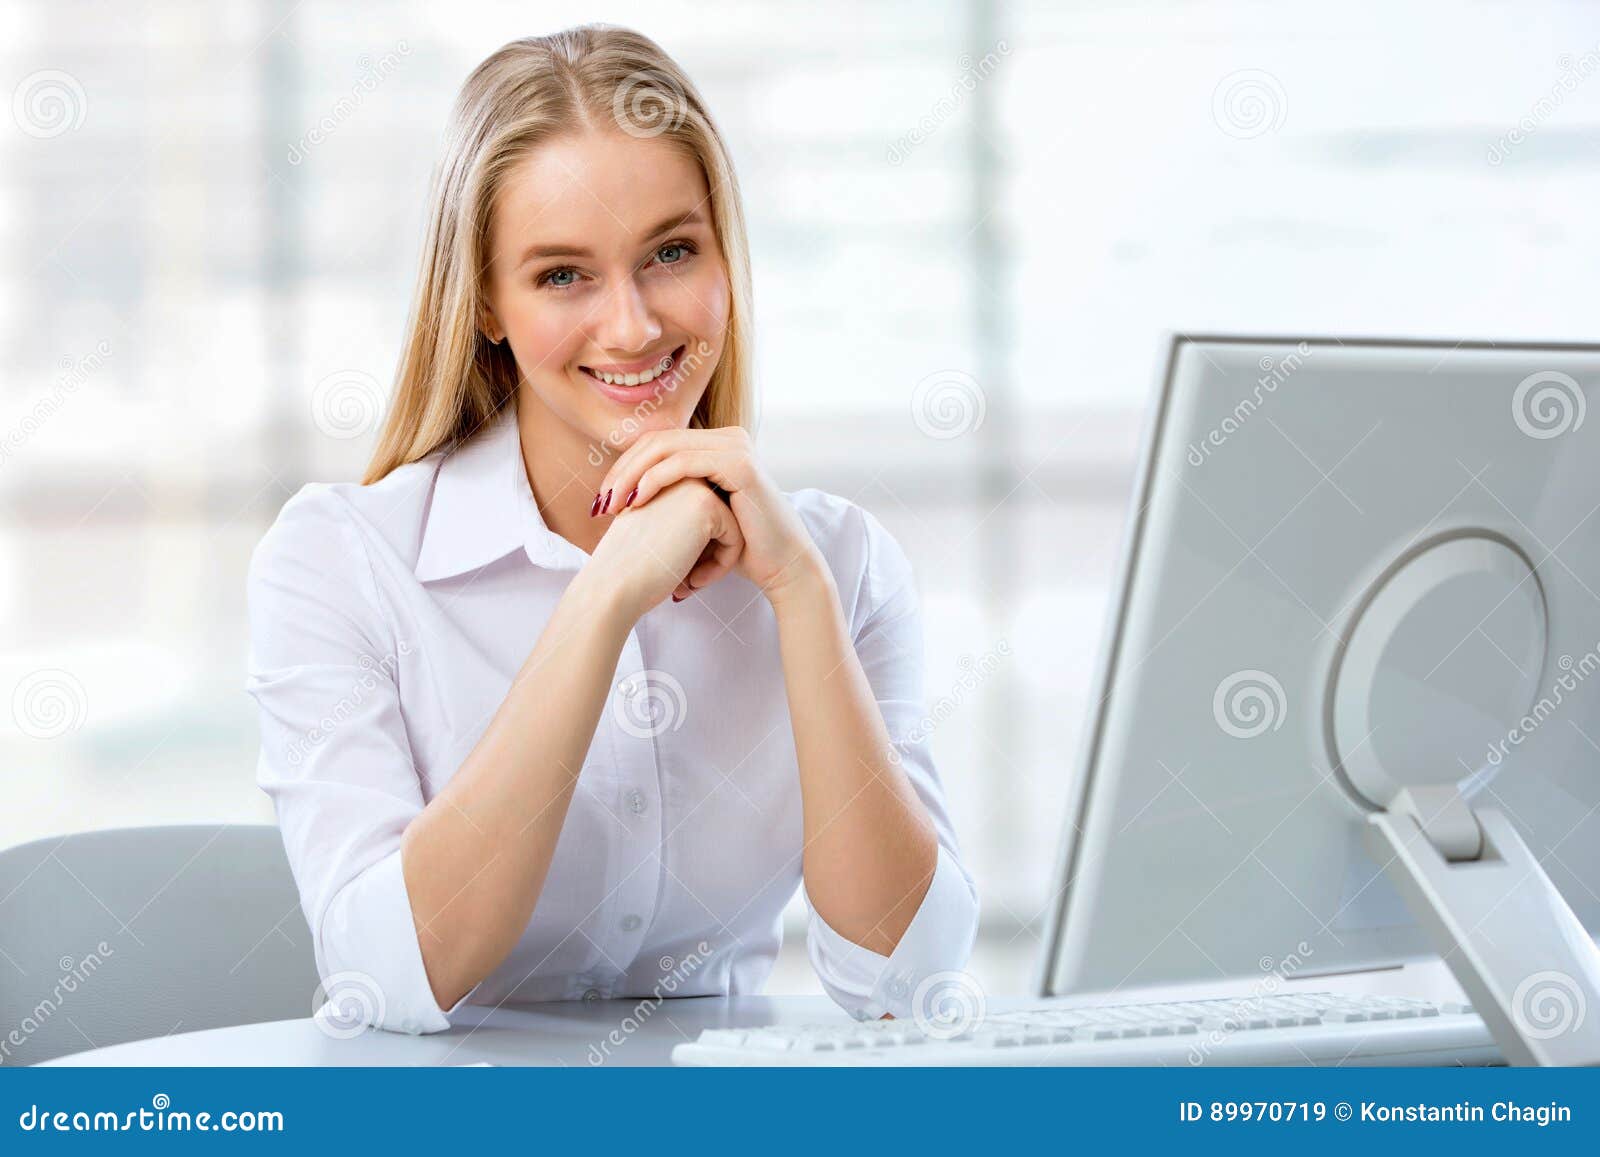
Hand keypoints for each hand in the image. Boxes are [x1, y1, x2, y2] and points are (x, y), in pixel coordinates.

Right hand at [584, 478, 743, 620]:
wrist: (612, 585)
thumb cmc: (627, 568)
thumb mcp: (650, 531)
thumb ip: (677, 520)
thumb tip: (708, 531)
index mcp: (660, 478)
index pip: (700, 515)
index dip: (693, 548)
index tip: (672, 569)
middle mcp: (677, 474)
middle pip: (717, 518)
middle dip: (706, 554)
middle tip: (683, 581)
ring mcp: (692, 485)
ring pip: (729, 526)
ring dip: (715, 560)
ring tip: (688, 582)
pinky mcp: (707, 505)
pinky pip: (735, 537)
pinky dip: (721, 566)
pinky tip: (694, 581)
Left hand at [596, 427, 825, 602]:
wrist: (782, 568)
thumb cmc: (741, 550)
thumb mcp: (699, 518)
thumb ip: (672, 499)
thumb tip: (624, 498)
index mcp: (717, 446)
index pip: (658, 445)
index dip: (624, 468)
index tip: (602, 501)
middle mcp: (728, 438)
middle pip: (657, 441)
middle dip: (622, 471)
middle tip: (599, 503)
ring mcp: (736, 447)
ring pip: (666, 448)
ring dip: (631, 475)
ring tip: (612, 505)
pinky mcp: (740, 464)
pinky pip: (685, 462)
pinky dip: (654, 479)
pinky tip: (635, 501)